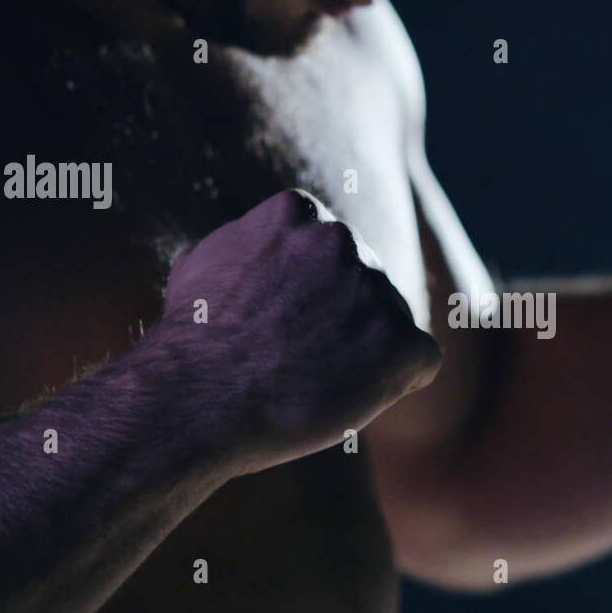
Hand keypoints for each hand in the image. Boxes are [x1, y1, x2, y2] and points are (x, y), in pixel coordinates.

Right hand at [158, 189, 440, 465]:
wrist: (200, 399)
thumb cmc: (191, 342)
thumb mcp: (206, 262)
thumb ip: (249, 244)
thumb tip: (259, 243)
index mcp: (300, 213)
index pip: (328, 252)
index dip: (309, 297)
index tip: (281, 326)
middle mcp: (344, 240)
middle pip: (363, 283)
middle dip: (341, 319)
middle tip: (296, 360)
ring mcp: (377, 289)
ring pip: (390, 322)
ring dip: (364, 351)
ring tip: (311, 383)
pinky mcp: (404, 342)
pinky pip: (419, 362)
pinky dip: (395, 382)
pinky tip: (351, 397)